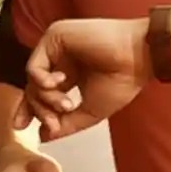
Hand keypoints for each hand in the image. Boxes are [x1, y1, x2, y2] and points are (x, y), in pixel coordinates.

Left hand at [12, 17, 150, 142]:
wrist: (138, 58)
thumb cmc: (123, 80)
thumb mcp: (91, 111)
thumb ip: (66, 123)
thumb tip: (43, 135)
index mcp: (70, 72)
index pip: (42, 92)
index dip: (35, 111)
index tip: (33, 128)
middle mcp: (61, 57)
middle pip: (34, 87)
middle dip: (40, 110)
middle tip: (55, 123)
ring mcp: (57, 46)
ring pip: (32, 79)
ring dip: (45, 98)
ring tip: (67, 105)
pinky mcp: (55, 36)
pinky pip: (34, 66)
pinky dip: (42, 81)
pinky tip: (60, 84)